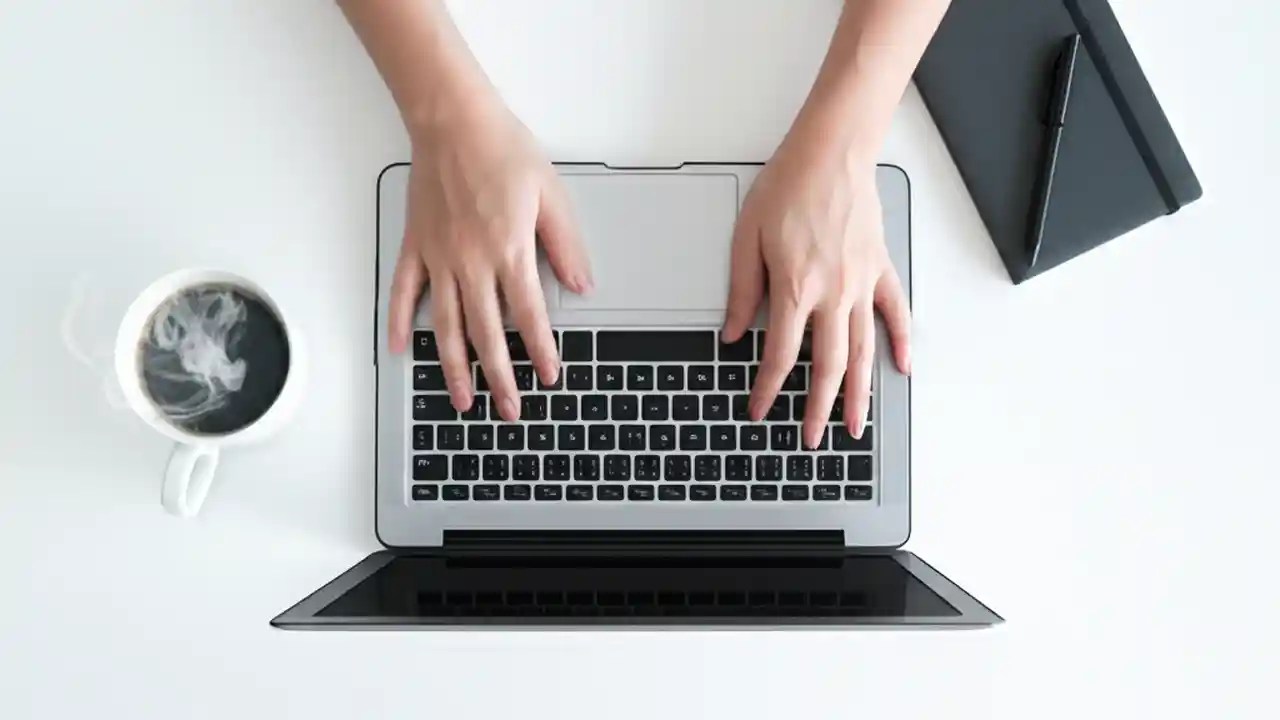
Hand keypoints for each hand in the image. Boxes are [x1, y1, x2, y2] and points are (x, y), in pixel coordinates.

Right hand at [387, 98, 591, 421]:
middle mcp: (471, 263)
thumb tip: (582, 285)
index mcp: (508, 251)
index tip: (547, 376)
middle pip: (486, 334)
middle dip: (500, 378)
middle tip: (508, 409)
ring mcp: (438, 258)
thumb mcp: (551, 195)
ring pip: (445, 326)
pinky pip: (403, 293)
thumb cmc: (502, 150)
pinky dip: (398, 323)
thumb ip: (566, 245)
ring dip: (454, 368)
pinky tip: (399, 349)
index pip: (528, 315)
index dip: (539, 350)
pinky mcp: (415, 247)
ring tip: (462, 399)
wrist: (453, 121)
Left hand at [721, 138, 910, 448]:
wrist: (832, 151)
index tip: (760, 410)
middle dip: (819, 409)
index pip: (780, 354)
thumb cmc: (789, 186)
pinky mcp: (880, 269)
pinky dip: (901, 342)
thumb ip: (742, 291)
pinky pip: (895, 313)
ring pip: (863, 351)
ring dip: (860, 394)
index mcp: (796, 288)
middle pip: (828, 366)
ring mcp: (862, 284)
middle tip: (811, 438)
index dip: (768, 389)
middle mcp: (834, 293)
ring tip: (856, 426)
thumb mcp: (747, 237)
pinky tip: (901, 368)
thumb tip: (731, 334)